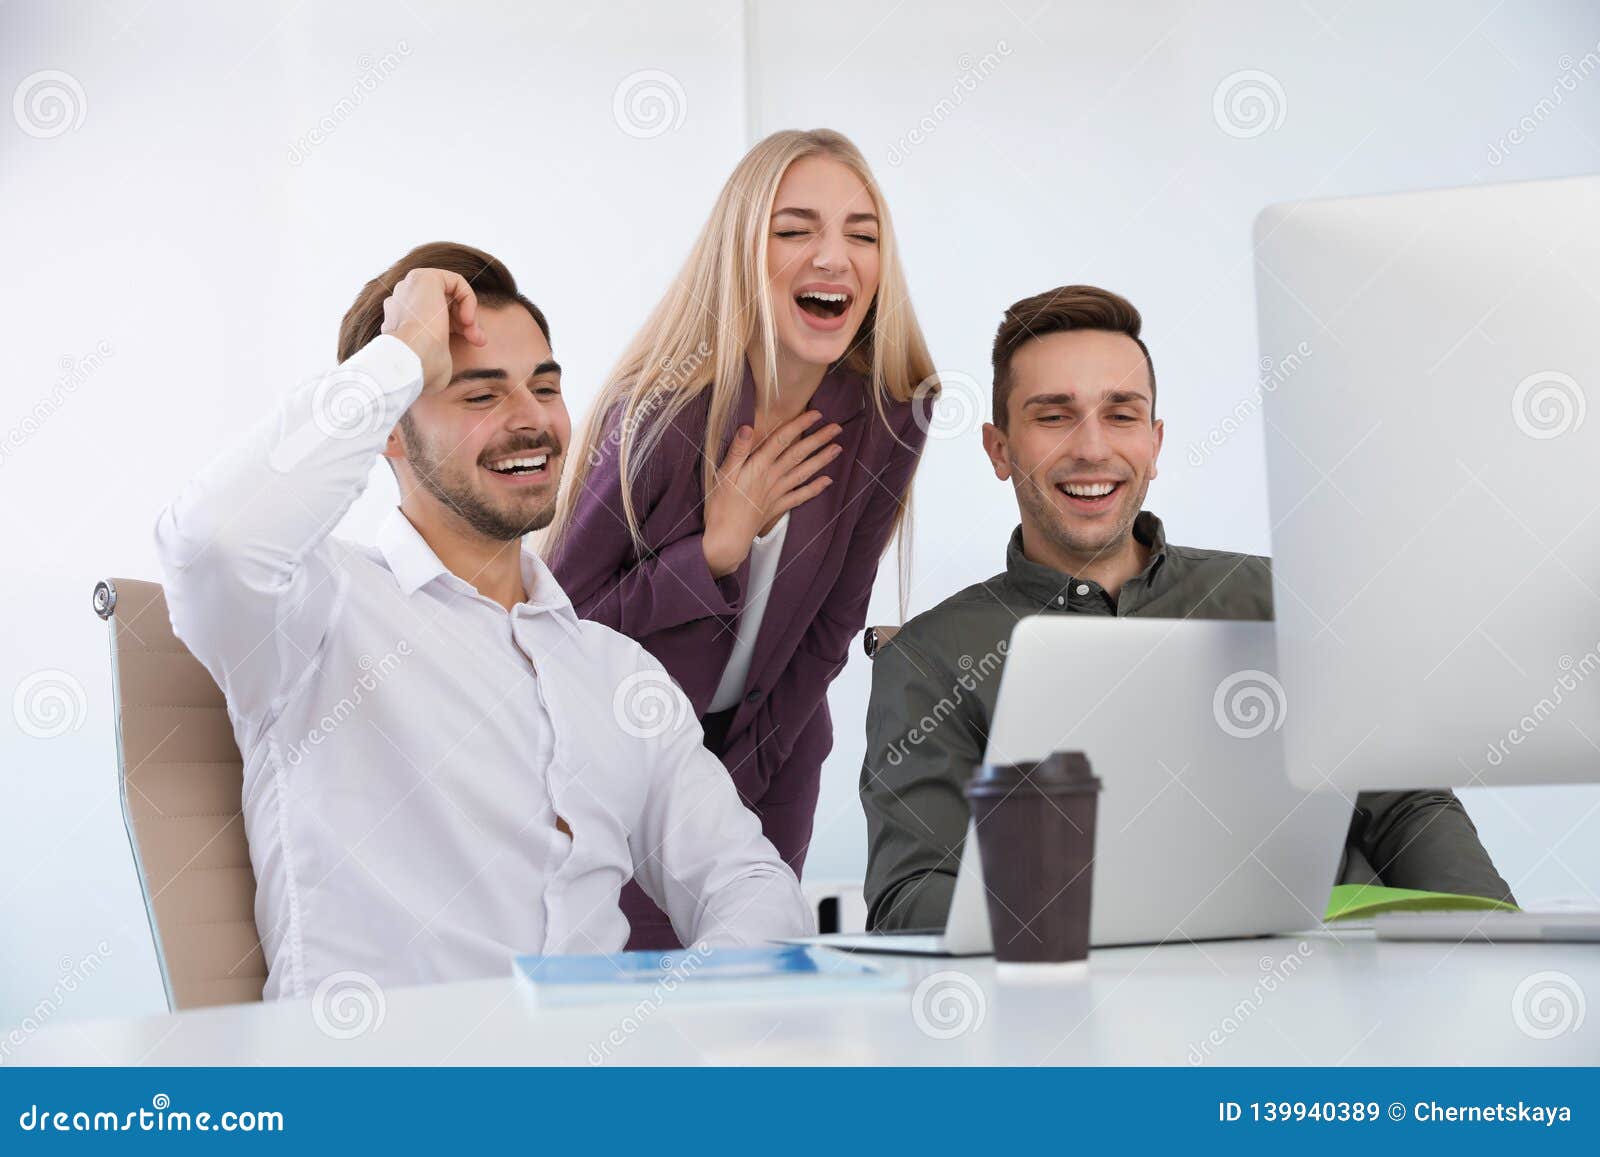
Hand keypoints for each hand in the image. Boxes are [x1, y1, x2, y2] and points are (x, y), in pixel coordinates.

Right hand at [379, 268, 486, 392]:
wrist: (410, 362)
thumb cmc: (421, 369)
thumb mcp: (434, 359)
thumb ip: (440, 346)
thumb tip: (458, 344)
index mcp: (400, 320)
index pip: (436, 316)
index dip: (458, 329)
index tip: (470, 343)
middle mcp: (401, 300)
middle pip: (445, 304)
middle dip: (466, 322)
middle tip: (477, 340)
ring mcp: (409, 287)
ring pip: (451, 293)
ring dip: (468, 314)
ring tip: (474, 334)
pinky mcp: (423, 277)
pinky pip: (455, 281)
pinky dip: (468, 298)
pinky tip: (467, 319)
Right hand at [702, 410, 841, 577]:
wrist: (726, 538)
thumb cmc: (720, 505)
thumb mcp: (723, 474)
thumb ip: (737, 451)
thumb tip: (748, 427)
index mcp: (758, 466)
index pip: (782, 440)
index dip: (800, 425)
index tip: (816, 414)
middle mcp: (772, 477)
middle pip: (798, 454)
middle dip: (818, 440)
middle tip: (837, 428)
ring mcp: (777, 493)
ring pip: (803, 473)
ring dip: (821, 460)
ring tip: (838, 448)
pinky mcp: (777, 507)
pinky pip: (800, 496)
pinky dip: (814, 489)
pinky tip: (827, 482)